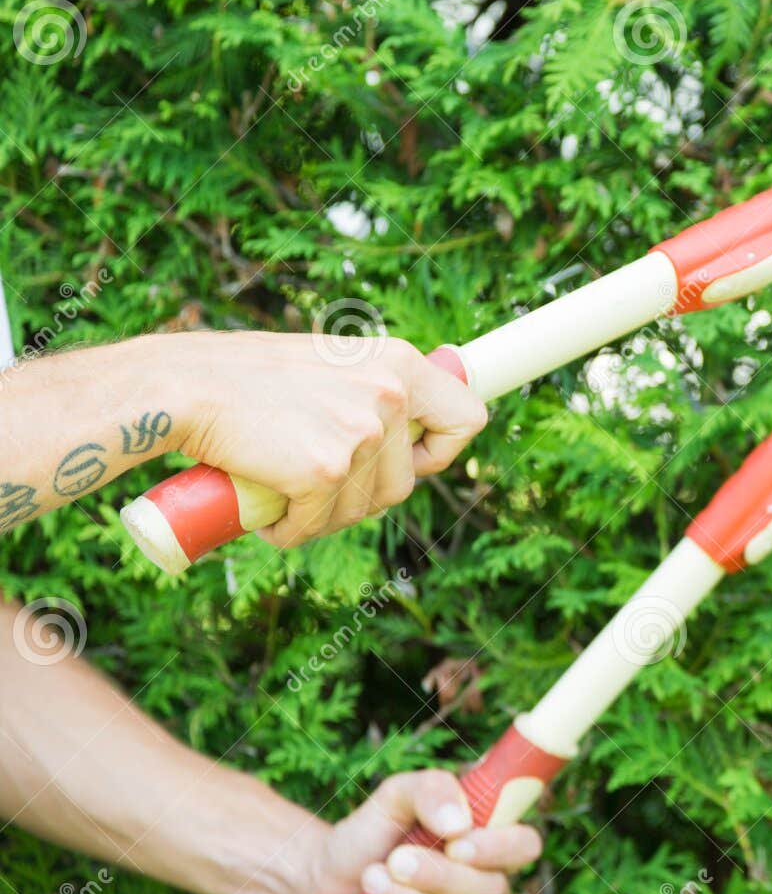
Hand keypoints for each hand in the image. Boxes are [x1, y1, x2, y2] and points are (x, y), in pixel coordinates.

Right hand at [169, 331, 486, 547]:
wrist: (180, 388)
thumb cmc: (246, 379)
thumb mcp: (332, 366)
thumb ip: (373, 392)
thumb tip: (410, 439)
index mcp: (398, 363)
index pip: (468, 419)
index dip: (440, 451)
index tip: (409, 459)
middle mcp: (389, 394)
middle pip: (406, 484)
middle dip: (362, 495)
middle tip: (316, 480)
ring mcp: (360, 433)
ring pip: (365, 510)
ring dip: (326, 515)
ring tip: (285, 487)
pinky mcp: (324, 471)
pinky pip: (318, 526)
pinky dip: (291, 530)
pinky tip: (265, 512)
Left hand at [294, 770, 541, 893]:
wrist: (321, 881)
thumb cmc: (368, 836)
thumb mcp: (394, 797)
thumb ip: (430, 790)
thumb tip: (461, 822)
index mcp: (485, 844)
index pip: (526, 845)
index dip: (502, 847)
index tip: (458, 843)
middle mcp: (484, 889)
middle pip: (492, 890)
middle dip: (437, 876)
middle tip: (393, 860)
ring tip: (371, 881)